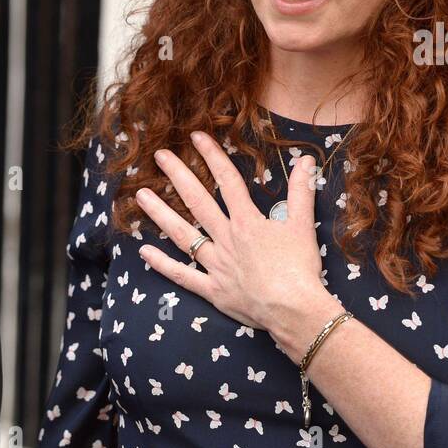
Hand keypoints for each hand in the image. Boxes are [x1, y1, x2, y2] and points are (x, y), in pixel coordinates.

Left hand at [134, 132, 332, 338]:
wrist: (293, 310)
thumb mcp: (303, 226)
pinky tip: (144, 251)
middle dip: (178, 176)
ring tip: (141, 196)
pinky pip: (182, 275)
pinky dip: (162, 264)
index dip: (212, 156)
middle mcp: (226, 239)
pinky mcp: (212, 290)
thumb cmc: (300, 268)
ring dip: (161, 214)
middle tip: (160, 156)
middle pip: (198, 202)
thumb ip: (301, 191)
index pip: (228, 181)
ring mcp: (216, 265)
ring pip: (183, 235)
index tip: (196, 138)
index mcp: (248, 222)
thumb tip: (305, 160)